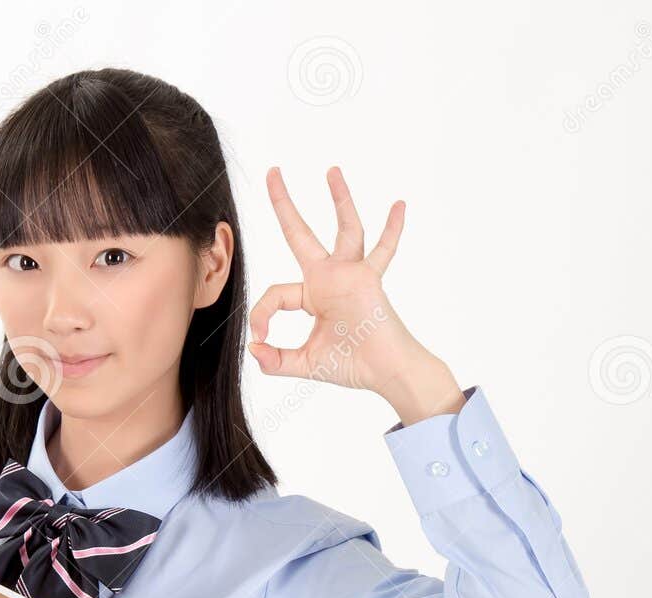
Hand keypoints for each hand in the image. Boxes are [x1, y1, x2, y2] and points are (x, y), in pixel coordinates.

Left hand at [247, 164, 465, 425]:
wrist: (383, 372)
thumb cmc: (352, 365)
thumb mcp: (304, 363)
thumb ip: (276, 360)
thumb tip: (252, 348)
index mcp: (313, 295)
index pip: (276, 294)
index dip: (261, 314)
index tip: (259, 336)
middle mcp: (330, 279)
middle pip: (301, 234)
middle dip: (285, 204)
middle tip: (272, 172)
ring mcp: (351, 275)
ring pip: (345, 230)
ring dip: (340, 199)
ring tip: (331, 171)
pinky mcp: (370, 280)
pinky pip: (383, 251)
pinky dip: (392, 230)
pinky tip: (399, 205)